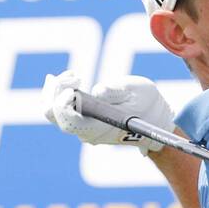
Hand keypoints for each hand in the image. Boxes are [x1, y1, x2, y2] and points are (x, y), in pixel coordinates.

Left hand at [42, 72, 175, 152]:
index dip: (62, 101)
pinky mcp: (82, 121)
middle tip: (73, 75)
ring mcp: (82, 128)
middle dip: (55, 91)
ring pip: (53, 112)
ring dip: (55, 90)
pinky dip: (59, 93)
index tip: (76, 84)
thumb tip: (97, 91)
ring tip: (70, 75)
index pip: (68, 121)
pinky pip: (60, 110)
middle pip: (53, 115)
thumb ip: (117, 91)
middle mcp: (86, 132)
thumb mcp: (138, 91)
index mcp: (99, 127)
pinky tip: (69, 79)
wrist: (155, 122)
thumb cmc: (147, 105)